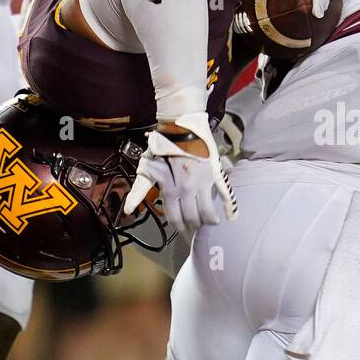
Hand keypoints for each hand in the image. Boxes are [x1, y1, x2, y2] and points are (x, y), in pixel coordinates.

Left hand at [124, 119, 236, 236]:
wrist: (182, 124)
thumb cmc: (164, 145)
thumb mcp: (149, 167)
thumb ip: (141, 189)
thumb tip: (129, 208)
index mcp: (171, 188)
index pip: (175, 217)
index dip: (179, 229)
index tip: (183, 235)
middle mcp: (187, 188)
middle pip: (192, 218)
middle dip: (194, 228)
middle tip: (196, 231)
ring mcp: (203, 182)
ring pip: (208, 211)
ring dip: (209, 221)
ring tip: (210, 223)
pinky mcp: (215, 174)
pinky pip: (225, 194)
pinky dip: (229, 207)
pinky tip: (230, 216)